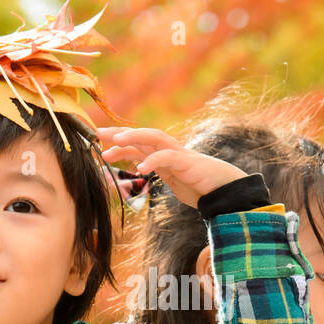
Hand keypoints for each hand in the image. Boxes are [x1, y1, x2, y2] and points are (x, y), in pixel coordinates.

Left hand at [97, 126, 246, 208]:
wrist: (225, 190)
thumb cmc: (200, 186)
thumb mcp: (173, 181)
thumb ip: (159, 174)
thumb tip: (141, 175)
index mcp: (163, 155)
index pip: (138, 144)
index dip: (119, 141)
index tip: (100, 142)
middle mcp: (169, 150)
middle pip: (141, 135)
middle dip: (120, 133)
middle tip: (98, 133)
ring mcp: (178, 154)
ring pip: (153, 138)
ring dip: (133, 137)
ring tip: (115, 141)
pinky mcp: (187, 162)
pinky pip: (167, 158)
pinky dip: (153, 161)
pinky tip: (140, 169)